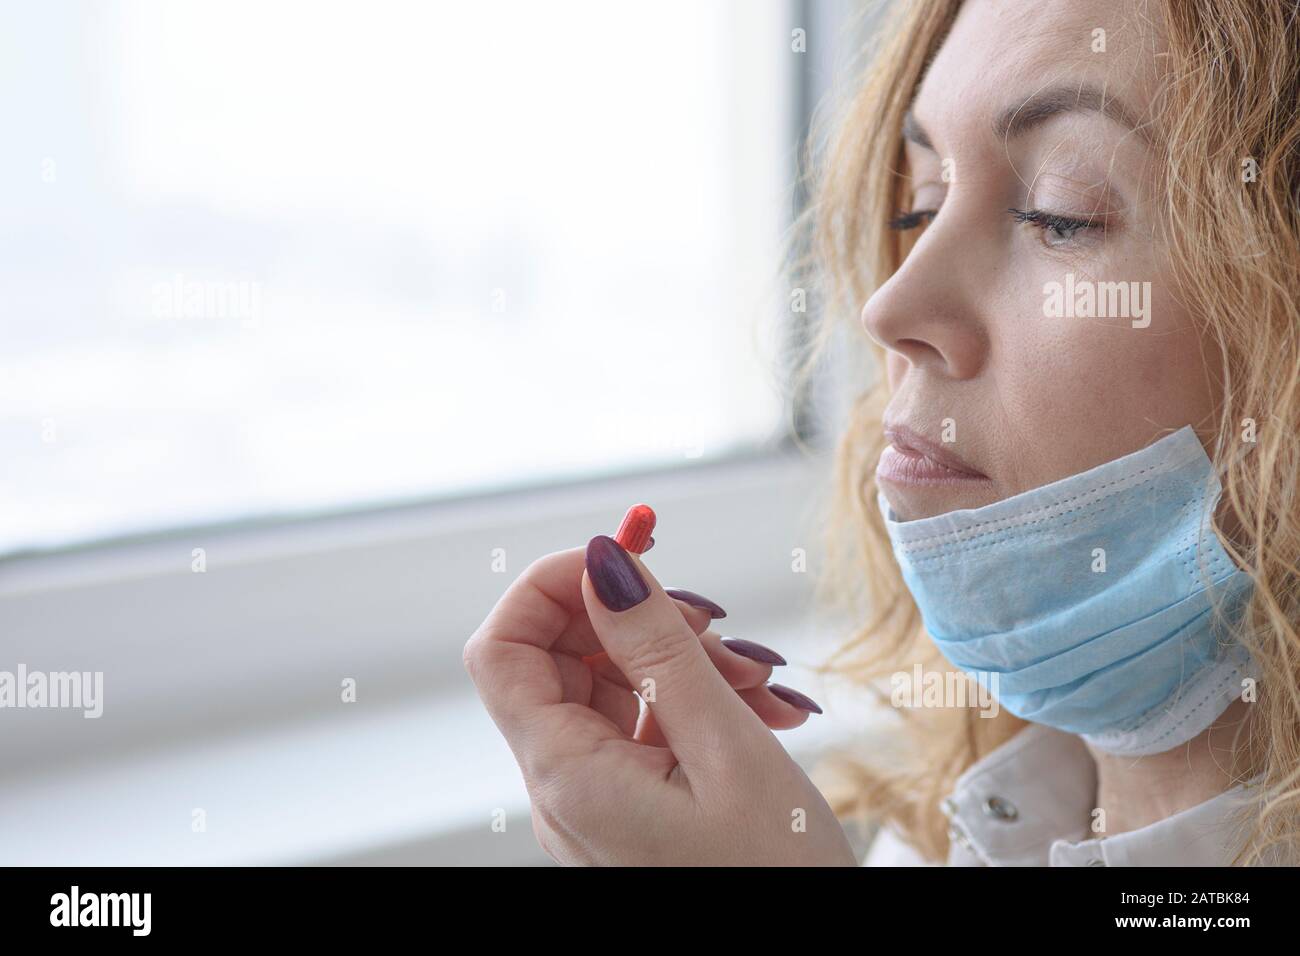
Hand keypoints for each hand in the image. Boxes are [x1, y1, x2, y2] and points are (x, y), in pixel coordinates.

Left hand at [462, 536, 857, 865]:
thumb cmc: (775, 877)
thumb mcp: (725, 748)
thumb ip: (657, 649)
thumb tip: (604, 563)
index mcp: (567, 778)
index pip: (501, 649)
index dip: (551, 586)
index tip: (625, 556)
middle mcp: (566, 789)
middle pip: (559, 660)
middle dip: (637, 622)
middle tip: (716, 624)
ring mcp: (597, 799)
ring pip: (610, 685)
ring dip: (683, 660)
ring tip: (759, 681)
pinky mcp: (633, 803)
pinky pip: (644, 723)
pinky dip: (697, 699)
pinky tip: (759, 707)